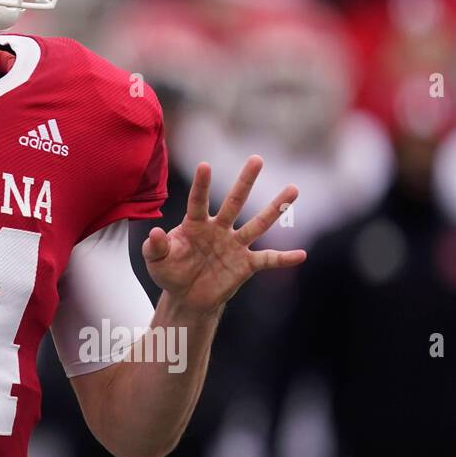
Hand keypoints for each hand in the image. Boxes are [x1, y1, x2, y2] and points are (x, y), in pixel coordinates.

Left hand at [142, 156, 305, 316]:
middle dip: (245, 182)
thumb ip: (154, 247)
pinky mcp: (246, 264)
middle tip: (256, 159)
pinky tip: (301, 254)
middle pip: (234, 202)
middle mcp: (218, 229)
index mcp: (195, 224)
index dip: (201, 185)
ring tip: (293, 189)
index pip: (198, 201)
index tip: (204, 165)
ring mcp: (234, 245)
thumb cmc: (170, 272)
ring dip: (275, 208)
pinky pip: (268, 259)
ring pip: (257, 223)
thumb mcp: (156, 261)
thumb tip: (154, 233)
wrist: (187, 297)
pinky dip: (284, 258)